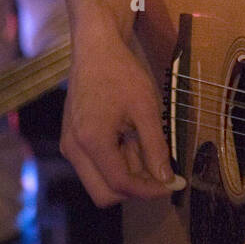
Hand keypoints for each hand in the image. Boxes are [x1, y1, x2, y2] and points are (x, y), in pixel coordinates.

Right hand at [60, 22, 184, 205]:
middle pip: (104, 193)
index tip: (174, 183)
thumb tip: (166, 180)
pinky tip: (130, 138)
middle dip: (135, 187)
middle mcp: (74, 149)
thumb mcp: (146, 109)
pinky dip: (116, 162)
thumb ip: (155, 147)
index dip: (150, 190)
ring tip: (142, 141)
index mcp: (91, 141)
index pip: (120, 184)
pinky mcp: (72, 140)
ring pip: (100, 182)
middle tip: (159, 169)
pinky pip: (95, 166)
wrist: (95, 50)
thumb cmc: (121, 74)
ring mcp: (70, 146)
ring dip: (126, 173)